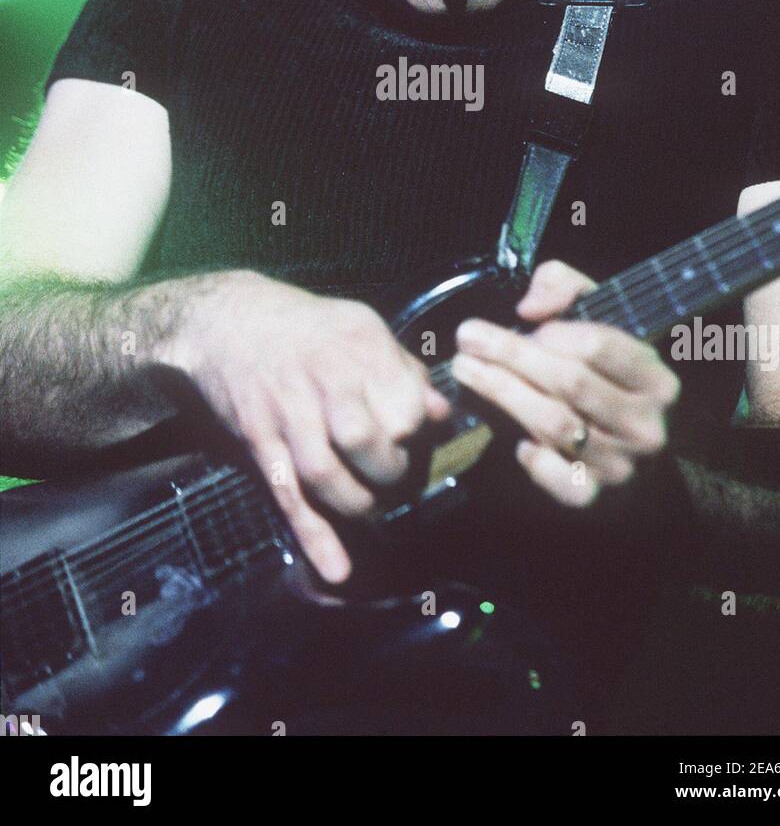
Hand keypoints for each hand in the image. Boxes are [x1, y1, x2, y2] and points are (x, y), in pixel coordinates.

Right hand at [169, 270, 450, 583]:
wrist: (226, 320)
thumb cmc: (306, 327)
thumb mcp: (360, 327)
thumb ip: (403, 369)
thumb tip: (442, 414)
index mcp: (360, 343)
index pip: (406, 404)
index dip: (415, 430)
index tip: (410, 436)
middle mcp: (324, 376)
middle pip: (365, 439)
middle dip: (388, 470)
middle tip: (391, 473)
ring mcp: (286, 410)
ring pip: (325, 474)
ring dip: (356, 502)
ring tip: (369, 504)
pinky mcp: (259, 439)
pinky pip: (288, 494)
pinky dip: (314, 535)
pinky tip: (336, 569)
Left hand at [450, 259, 679, 507]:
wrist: (634, 443)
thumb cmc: (606, 370)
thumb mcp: (597, 314)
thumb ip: (564, 287)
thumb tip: (530, 309)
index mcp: (655, 378)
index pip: (597, 346)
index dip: (550, 333)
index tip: (515, 322)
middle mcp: (646, 424)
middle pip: (570, 383)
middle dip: (511, 358)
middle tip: (466, 340)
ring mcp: (624, 465)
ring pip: (556, 425)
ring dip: (504, 396)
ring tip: (465, 370)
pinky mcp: (598, 497)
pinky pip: (562, 481)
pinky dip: (537, 463)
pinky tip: (518, 444)